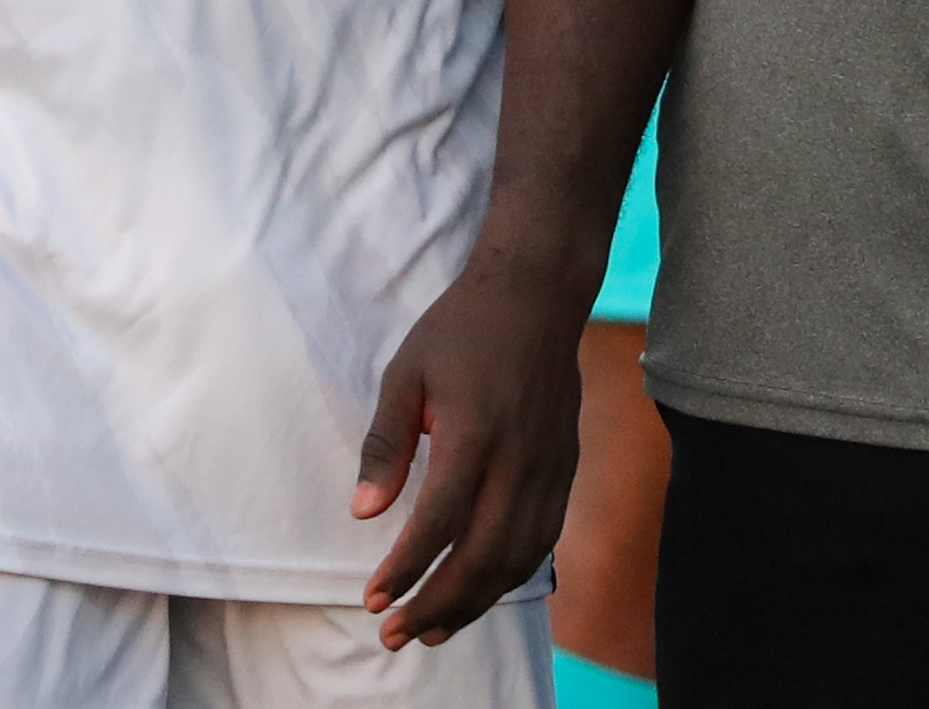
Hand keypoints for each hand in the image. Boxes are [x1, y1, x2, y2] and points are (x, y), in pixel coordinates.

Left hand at [351, 255, 583, 647]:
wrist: (537, 293)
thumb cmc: (462, 328)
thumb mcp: (406, 373)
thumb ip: (386, 445)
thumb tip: (363, 513)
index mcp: (474, 433)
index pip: (439, 522)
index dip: (405, 569)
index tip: (373, 598)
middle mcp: (518, 458)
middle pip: (481, 555)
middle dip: (436, 605)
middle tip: (394, 634)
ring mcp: (548, 466)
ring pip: (516, 558)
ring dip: (474, 603)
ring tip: (433, 629)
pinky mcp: (565, 467)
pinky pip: (543, 539)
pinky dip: (511, 575)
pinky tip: (482, 589)